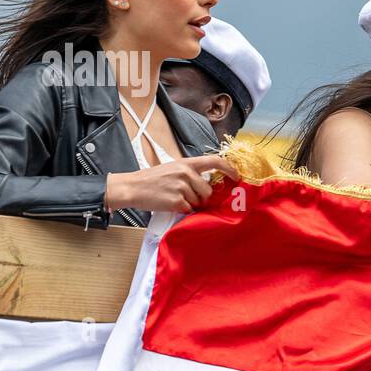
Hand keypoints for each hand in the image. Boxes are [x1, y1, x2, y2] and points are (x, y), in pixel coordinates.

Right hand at [104, 155, 238, 213]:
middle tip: (185, 196)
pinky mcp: (176, 200)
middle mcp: (186, 173)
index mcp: (186, 163)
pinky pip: (189, 209)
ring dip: (190, 204)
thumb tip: (210, 184)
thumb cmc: (153, 179)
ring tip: (174, 198)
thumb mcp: (173, 169)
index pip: (215, 161)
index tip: (237, 177)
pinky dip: (182, 210)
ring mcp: (181, 186)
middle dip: (201, 197)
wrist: (132, 187)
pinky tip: (170, 204)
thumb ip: (191, 174)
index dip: (229, 169)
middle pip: (208, 190)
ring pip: (199, 201)